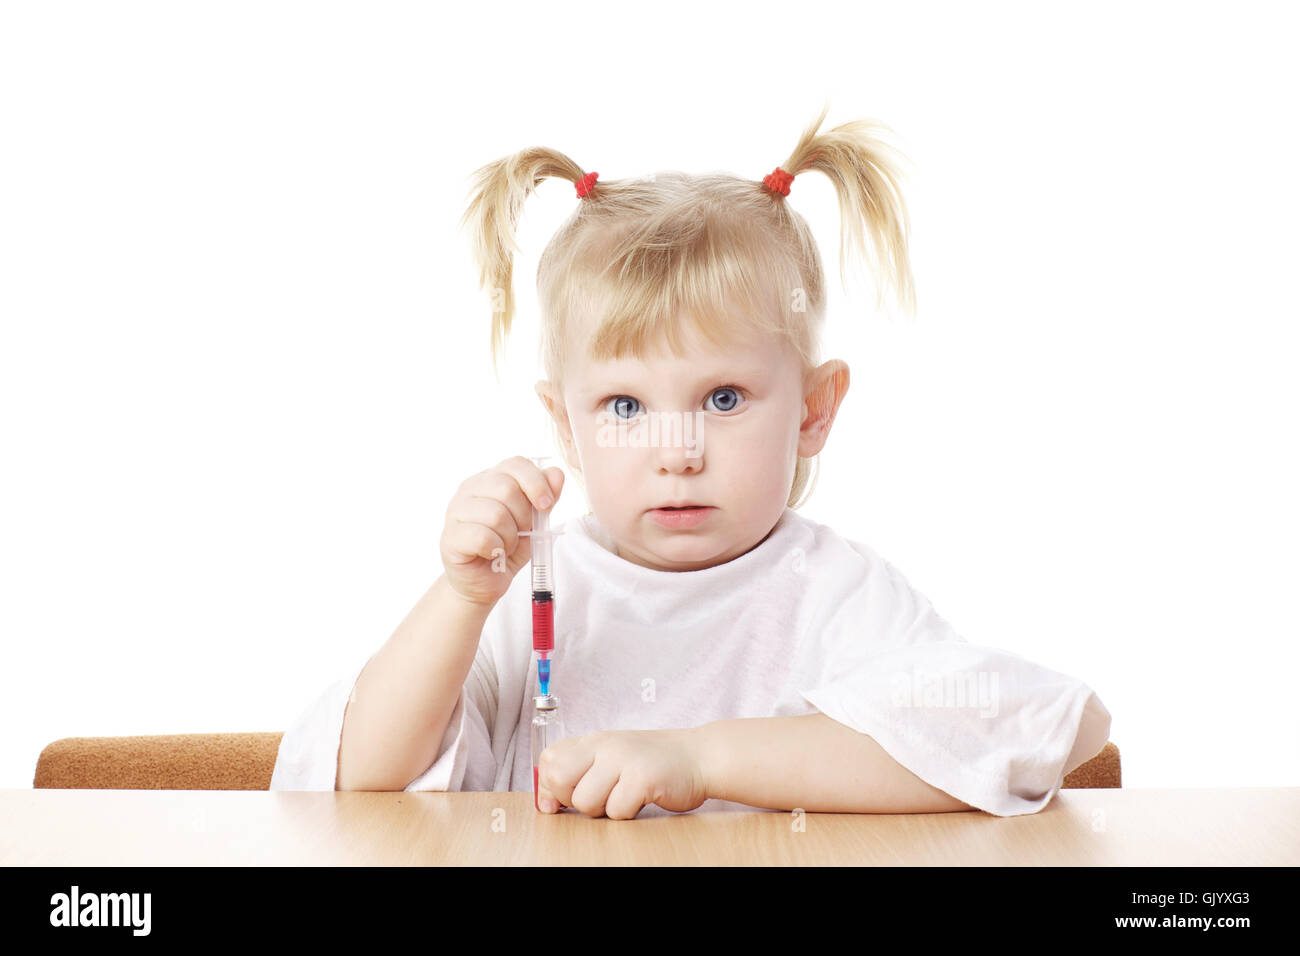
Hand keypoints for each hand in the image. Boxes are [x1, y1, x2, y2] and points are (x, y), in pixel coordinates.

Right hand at [439, 455, 563, 608]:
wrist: (485, 582)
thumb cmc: (507, 547)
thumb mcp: (533, 522)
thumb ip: (545, 498)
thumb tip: (557, 474)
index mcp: (491, 479)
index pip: (516, 464)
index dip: (536, 483)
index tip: (547, 505)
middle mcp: (470, 489)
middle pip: (507, 488)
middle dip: (523, 517)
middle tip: (520, 534)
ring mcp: (456, 512)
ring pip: (496, 515)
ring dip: (510, 537)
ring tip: (504, 546)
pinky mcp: (450, 537)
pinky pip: (482, 537)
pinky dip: (496, 549)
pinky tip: (492, 554)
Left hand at [535, 728, 709, 819]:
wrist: (701, 756)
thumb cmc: (653, 763)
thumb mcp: (613, 757)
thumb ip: (581, 771)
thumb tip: (545, 802)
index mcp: (594, 740)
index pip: (549, 759)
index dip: (549, 786)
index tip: (560, 802)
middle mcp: (605, 745)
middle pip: (559, 778)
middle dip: (571, 799)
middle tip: (597, 799)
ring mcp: (623, 759)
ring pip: (585, 801)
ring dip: (603, 810)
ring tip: (623, 798)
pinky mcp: (643, 778)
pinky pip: (616, 810)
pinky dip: (627, 814)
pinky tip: (641, 800)